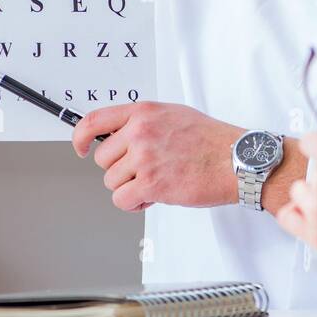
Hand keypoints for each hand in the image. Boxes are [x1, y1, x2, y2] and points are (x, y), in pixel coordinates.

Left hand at [71, 101, 240, 212]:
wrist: (237, 160)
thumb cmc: (213, 140)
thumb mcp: (175, 115)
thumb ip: (145, 123)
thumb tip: (122, 136)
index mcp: (144, 113)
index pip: (94, 121)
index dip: (80, 137)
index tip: (80, 147)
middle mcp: (141, 132)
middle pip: (103, 159)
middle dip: (120, 169)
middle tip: (144, 170)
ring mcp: (145, 158)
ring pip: (112, 182)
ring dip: (130, 187)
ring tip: (155, 182)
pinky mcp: (151, 184)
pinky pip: (122, 200)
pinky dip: (134, 203)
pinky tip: (152, 197)